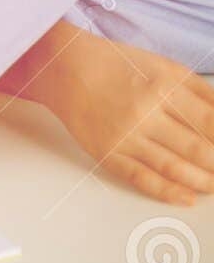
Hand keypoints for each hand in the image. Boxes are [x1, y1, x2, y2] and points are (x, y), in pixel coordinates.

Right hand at [40, 26, 213, 204]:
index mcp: (164, 88)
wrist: (64, 69)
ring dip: (203, 182)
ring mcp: (125, 135)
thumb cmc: (116, 65)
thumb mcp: (165, 67)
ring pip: (175, 169)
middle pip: (200, 150)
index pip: (213, 123)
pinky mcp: (107, 152)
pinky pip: (142, 179)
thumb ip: (202, 92)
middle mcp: (145, 113)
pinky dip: (168, 192)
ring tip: (213, 184)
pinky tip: (186, 197)